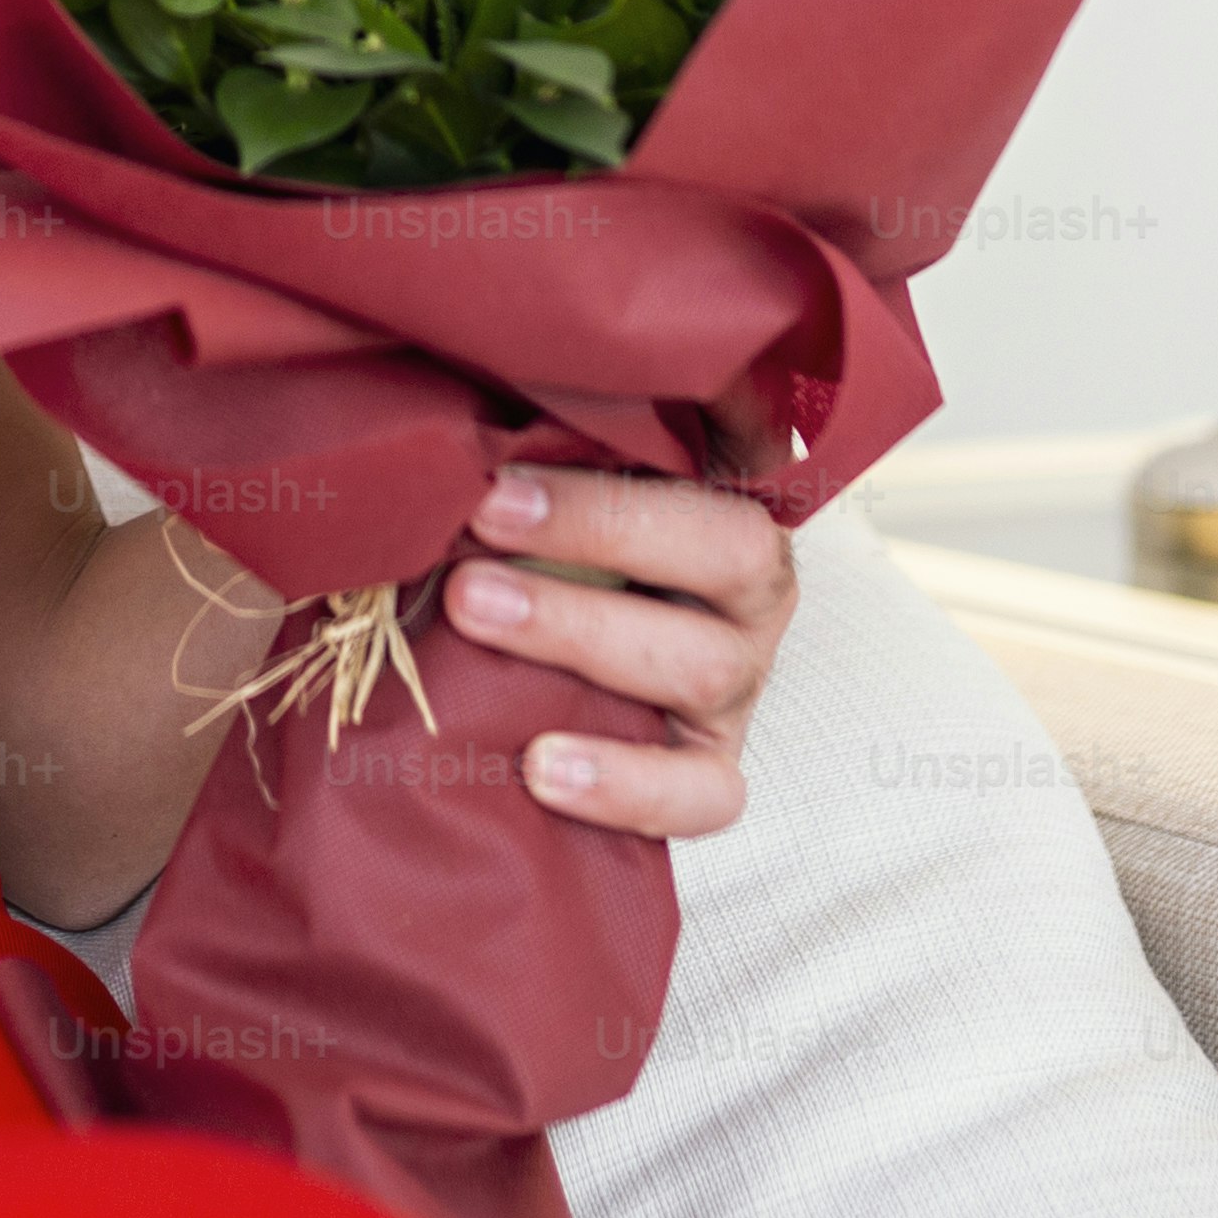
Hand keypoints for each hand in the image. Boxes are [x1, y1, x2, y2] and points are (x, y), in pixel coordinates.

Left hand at [439, 463, 798, 837]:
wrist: (551, 662)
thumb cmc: (545, 544)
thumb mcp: (557, 483)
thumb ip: (541, 453)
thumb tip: (465, 434)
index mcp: (729, 491)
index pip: (749, 435)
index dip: (682, 428)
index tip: (560, 424)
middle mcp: (752, 583)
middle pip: (731, 548)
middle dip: (601, 526)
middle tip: (484, 514)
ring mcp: (740, 678)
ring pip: (704, 664)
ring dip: (580, 632)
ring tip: (472, 609)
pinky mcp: (712, 765)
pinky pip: (703, 793)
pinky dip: (624, 784)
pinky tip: (540, 766)